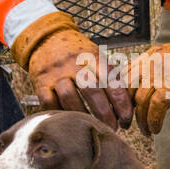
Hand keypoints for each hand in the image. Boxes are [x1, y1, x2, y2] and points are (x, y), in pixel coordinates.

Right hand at [11, 11, 132, 129]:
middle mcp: (75, 64)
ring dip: (83, 116)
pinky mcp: (41, 82)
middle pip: (92, 91)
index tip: (126, 120)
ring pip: (70, 98)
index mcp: (94, 58)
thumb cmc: (78, 53)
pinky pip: (50, 103)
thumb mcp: (96, 56)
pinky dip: (60, 114)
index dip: (121, 104)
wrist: (47, 38)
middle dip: (105, 114)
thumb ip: (110, 76)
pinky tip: (70, 121)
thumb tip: (128, 105)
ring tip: (91, 128)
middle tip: (111, 130)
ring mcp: (56, 74)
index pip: (112, 81)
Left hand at [130, 15, 169, 135]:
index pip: (126, 74)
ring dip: (141, 120)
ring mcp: (161, 73)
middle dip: (127, 108)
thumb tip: (152, 90)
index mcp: (152, 54)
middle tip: (130, 123)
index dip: (123, 94)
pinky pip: (155, 108)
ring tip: (146, 132)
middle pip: (128, 88)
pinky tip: (156, 129)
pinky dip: (153, 121)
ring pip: (140, 101)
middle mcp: (152, 62)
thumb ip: (160, 69)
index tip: (126, 107)